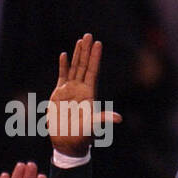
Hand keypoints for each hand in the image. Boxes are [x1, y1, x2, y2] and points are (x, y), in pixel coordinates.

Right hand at [47, 34, 120, 156]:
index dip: (95, 58)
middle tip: (89, 35)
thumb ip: (104, 119)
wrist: (67, 142)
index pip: (93, 71)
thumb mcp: (94, 126)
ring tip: (80, 40)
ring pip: (74, 68)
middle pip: (84, 66)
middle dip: (86, 50)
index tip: (98, 44)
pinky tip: (64, 55)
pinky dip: (63, 65)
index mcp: (89, 93)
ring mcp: (70, 90)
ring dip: (77, 54)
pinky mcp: (59, 94)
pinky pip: (62, 76)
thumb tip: (119, 119)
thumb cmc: (82, 136)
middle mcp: (80, 89)